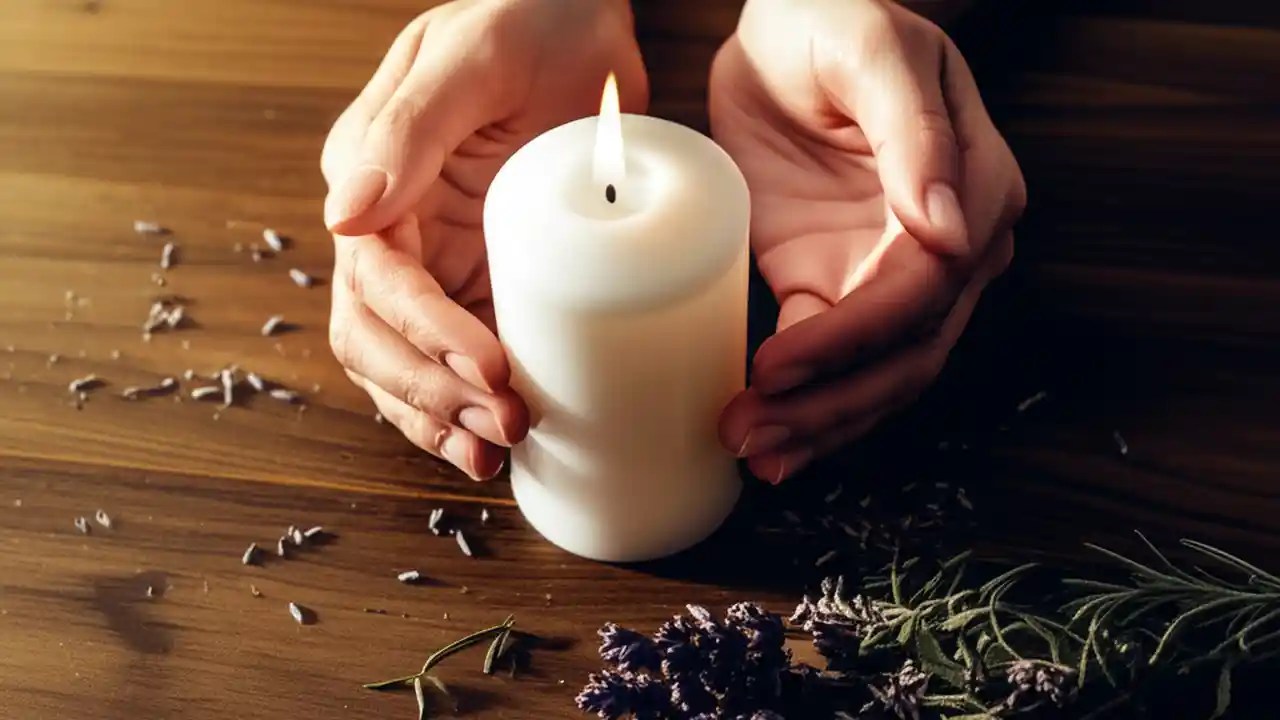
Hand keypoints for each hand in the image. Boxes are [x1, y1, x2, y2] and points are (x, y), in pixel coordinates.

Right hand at [321, 0, 647, 478]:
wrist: (586, 24)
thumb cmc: (530, 20)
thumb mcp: (472, 58)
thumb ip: (408, 128)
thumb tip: (342, 215)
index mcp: (374, 176)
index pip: (381, 281)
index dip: (428, 336)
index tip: (490, 373)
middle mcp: (394, 229)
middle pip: (377, 338)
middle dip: (430, 392)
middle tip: (502, 428)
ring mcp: (437, 261)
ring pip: (404, 364)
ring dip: (438, 417)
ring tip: (494, 454)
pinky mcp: (484, 281)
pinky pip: (454, 360)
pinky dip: (463, 406)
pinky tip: (494, 442)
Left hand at [710, 0, 1024, 482]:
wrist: (783, 32)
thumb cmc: (833, 20)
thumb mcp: (874, 51)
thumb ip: (915, 132)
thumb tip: (951, 232)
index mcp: (975, 189)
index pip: (921, 289)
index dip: (853, 337)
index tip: (778, 363)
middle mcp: (949, 248)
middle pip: (905, 354)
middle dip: (831, 404)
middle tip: (752, 433)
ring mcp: (890, 274)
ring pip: (875, 377)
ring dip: (817, 424)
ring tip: (751, 452)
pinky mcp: (833, 282)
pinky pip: (829, 360)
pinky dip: (804, 406)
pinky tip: (767, 441)